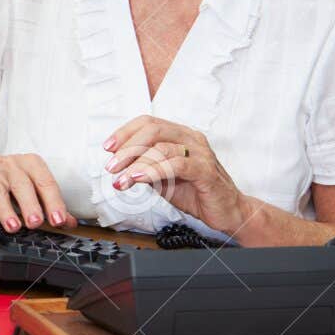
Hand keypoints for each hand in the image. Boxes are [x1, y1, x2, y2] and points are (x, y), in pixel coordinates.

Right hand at [0, 152, 78, 229]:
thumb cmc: (9, 177)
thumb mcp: (31, 184)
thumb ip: (49, 203)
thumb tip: (69, 222)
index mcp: (31, 165)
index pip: (46, 183)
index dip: (54, 202)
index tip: (59, 220)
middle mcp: (11, 167)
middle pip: (23, 186)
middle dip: (30, 205)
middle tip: (36, 223)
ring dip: (5, 210)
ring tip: (13, 227)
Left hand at [103, 116, 247, 233]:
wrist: (226, 212)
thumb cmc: (195, 191)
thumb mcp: (161, 177)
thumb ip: (143, 166)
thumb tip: (116, 162)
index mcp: (179, 135)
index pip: (148, 122)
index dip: (125, 132)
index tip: (108, 148)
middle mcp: (190, 138)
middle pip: (153, 130)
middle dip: (127, 148)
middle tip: (111, 166)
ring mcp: (200, 153)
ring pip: (162, 147)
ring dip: (136, 164)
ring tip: (121, 179)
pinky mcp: (206, 171)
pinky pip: (177, 165)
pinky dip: (154, 170)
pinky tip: (139, 178)